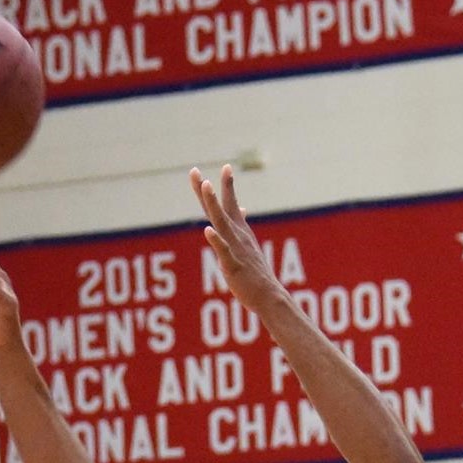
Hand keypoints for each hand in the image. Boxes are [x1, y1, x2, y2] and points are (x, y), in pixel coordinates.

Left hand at [189, 165, 284, 305]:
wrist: (269, 296)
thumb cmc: (255, 272)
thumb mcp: (247, 244)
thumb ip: (240, 225)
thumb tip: (242, 207)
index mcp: (239, 231)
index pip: (229, 204)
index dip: (226, 186)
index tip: (226, 166)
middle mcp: (237, 235)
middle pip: (220, 208)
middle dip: (208, 189)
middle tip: (194, 171)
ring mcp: (236, 249)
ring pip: (222, 223)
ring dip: (214, 204)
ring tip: (206, 186)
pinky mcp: (233, 265)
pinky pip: (224, 251)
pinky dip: (216, 240)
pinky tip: (208, 230)